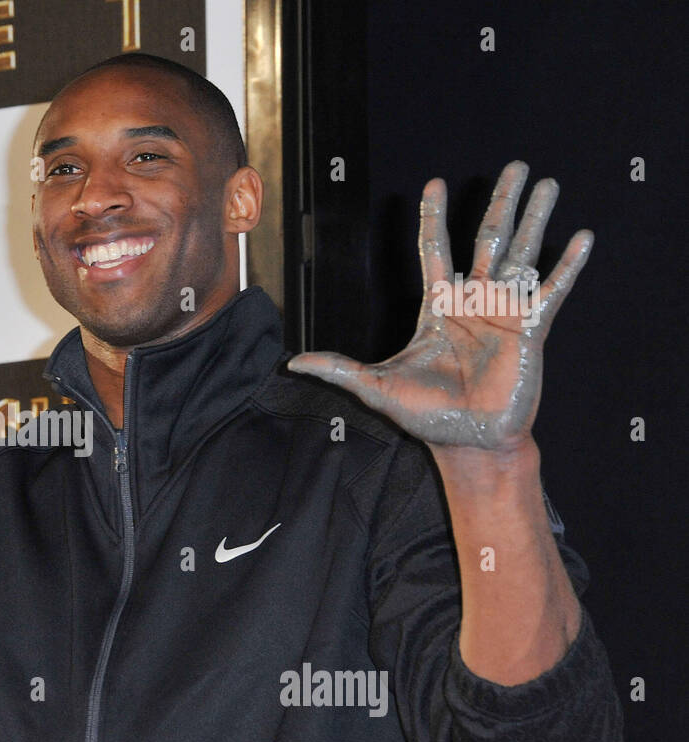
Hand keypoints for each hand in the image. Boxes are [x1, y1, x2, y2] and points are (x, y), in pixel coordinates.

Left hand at [286, 160, 592, 451]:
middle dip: (501, 201)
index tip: (434, 183)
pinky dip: (566, 265)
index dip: (433, 217)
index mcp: (438, 307)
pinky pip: (551, 291)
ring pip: (522, 253)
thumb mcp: (375, 387)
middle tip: (515, 165)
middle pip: (487, 238)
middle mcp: (473, 301)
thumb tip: (292, 364)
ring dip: (535, 217)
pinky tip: (582, 238)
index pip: (435, 249)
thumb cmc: (425, 416)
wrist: (466, 443)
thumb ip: (338, 369)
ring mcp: (504, 312)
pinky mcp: (531, 330)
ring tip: (549, 182)